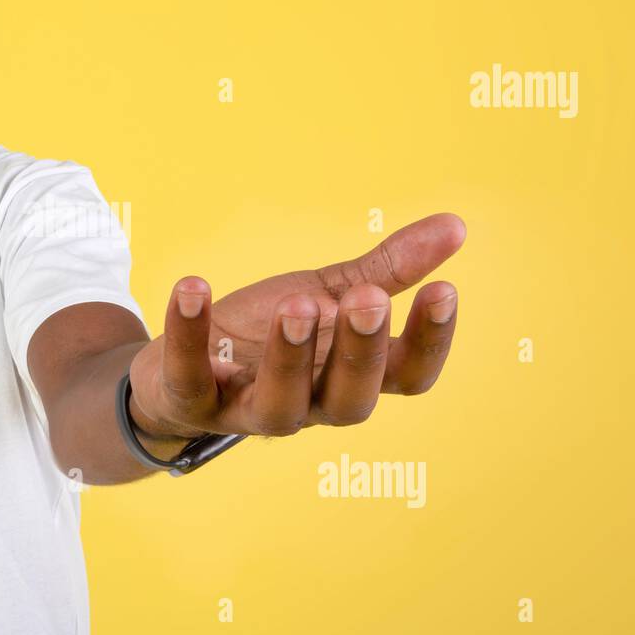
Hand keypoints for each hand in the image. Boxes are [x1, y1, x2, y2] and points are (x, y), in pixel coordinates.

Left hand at [127, 213, 465, 439]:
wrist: (178, 369)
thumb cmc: (267, 333)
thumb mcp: (328, 294)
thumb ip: (388, 268)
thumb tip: (456, 225)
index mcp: (349, 376)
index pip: (407, 376)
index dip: (429, 342)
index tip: (445, 290)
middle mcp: (309, 404)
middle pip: (350, 399)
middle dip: (361, 350)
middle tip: (368, 298)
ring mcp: (249, 410)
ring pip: (280, 406)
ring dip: (290, 355)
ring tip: (295, 302)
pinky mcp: (192, 401)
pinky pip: (190, 376)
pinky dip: (189, 332)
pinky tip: (192, 286)